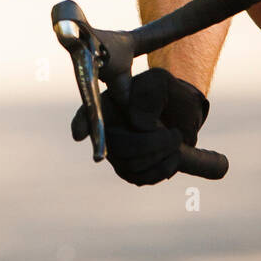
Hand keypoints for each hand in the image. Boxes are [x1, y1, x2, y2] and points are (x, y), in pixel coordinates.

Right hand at [70, 67, 209, 185]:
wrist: (181, 111)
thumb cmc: (165, 92)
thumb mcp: (159, 82)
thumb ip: (149, 96)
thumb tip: (139, 124)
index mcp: (107, 104)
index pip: (87, 113)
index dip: (81, 124)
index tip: (79, 134)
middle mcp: (106, 130)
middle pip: (118, 147)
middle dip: (150, 145)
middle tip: (175, 134)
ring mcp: (116, 153)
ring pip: (130, 165)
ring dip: (161, 157)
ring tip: (178, 140)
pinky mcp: (131, 170)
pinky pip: (141, 178)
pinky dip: (163, 169)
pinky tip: (176, 155)